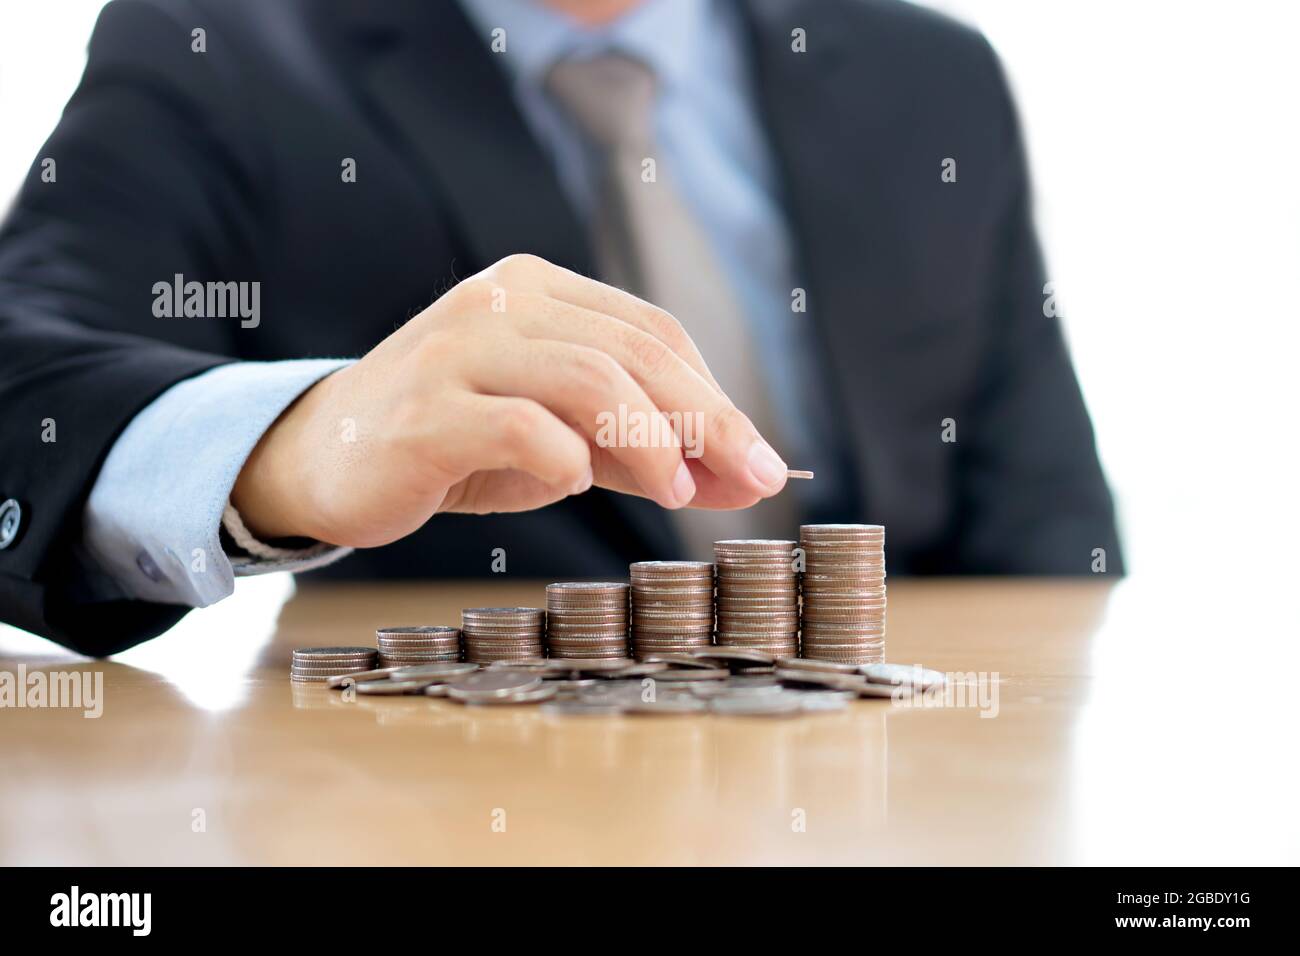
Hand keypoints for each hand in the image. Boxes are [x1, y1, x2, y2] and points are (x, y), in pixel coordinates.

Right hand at [231, 254, 788, 546]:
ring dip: (651, 441)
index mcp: (538, 289)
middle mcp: (501, 301)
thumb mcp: (558, 437)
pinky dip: (567, 461)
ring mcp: (459, 349)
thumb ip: (637, 445)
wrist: (324, 460)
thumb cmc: (453, 443)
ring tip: (680, 491)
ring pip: (590, 380)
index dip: (716, 398)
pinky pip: (523, 429)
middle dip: (710, 420)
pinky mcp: (426, 410)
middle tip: (757, 478)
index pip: (653, 334)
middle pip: (636, 352)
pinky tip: (575, 485)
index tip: (759, 460)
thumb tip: (737, 475)